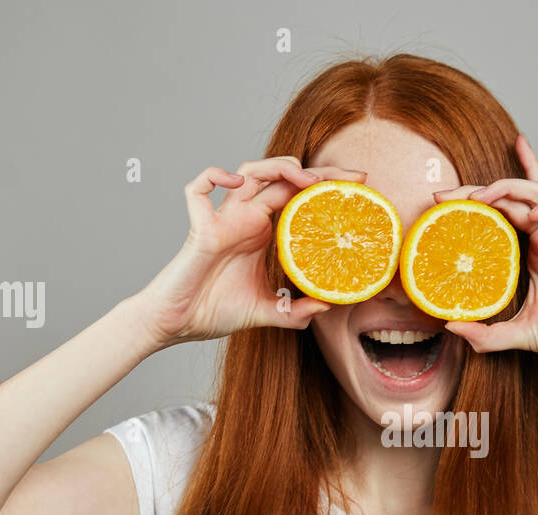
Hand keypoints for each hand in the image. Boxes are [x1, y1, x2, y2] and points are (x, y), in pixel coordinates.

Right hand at [134, 158, 366, 346]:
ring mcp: (223, 219)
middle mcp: (245, 219)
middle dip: (317, 172)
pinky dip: (214, 176)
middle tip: (352, 178)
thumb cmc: (214, 312)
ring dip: (277, 166)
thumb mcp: (266, 312)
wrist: (178, 324)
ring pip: (248, 171)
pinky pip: (198, 189)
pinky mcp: (199, 227)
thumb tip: (327, 306)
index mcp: (262, 232)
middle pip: (282, 178)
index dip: (326, 187)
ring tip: (304, 177)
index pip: (298, 196)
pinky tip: (236, 181)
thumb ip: (295, 311)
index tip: (358, 189)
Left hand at [437, 135, 537, 384]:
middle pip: (514, 195)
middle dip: (479, 188)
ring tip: (480, 198)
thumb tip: (448, 325)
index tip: (443, 200)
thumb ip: (483, 334)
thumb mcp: (515, 334)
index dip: (479, 197)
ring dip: (508, 186)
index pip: (505, 211)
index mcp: (532, 252)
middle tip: (445, 194)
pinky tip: (533, 214)